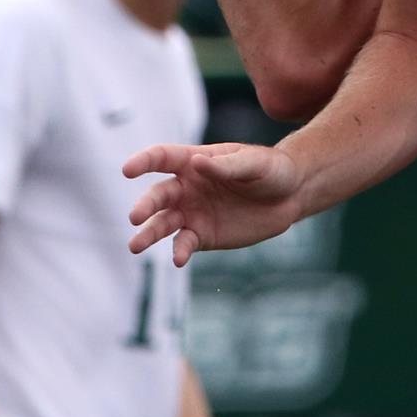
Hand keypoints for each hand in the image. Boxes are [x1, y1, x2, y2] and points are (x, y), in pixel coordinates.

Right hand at [124, 142, 307, 264]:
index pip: (162, 158)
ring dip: (149, 233)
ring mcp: (192, 212)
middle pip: (159, 194)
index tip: (127, 170)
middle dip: (146, 205)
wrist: (289, 196)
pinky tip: (178, 259)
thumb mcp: (254, 163)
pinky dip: (179, 251)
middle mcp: (187, 187)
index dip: (143, 162)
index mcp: (194, 161)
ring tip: (135, 246)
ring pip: (163, 223)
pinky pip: (184, 243)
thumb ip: (226, 166)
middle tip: (135, 216)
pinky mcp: (202, 235)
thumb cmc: (270, 170)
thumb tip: (196, 163)